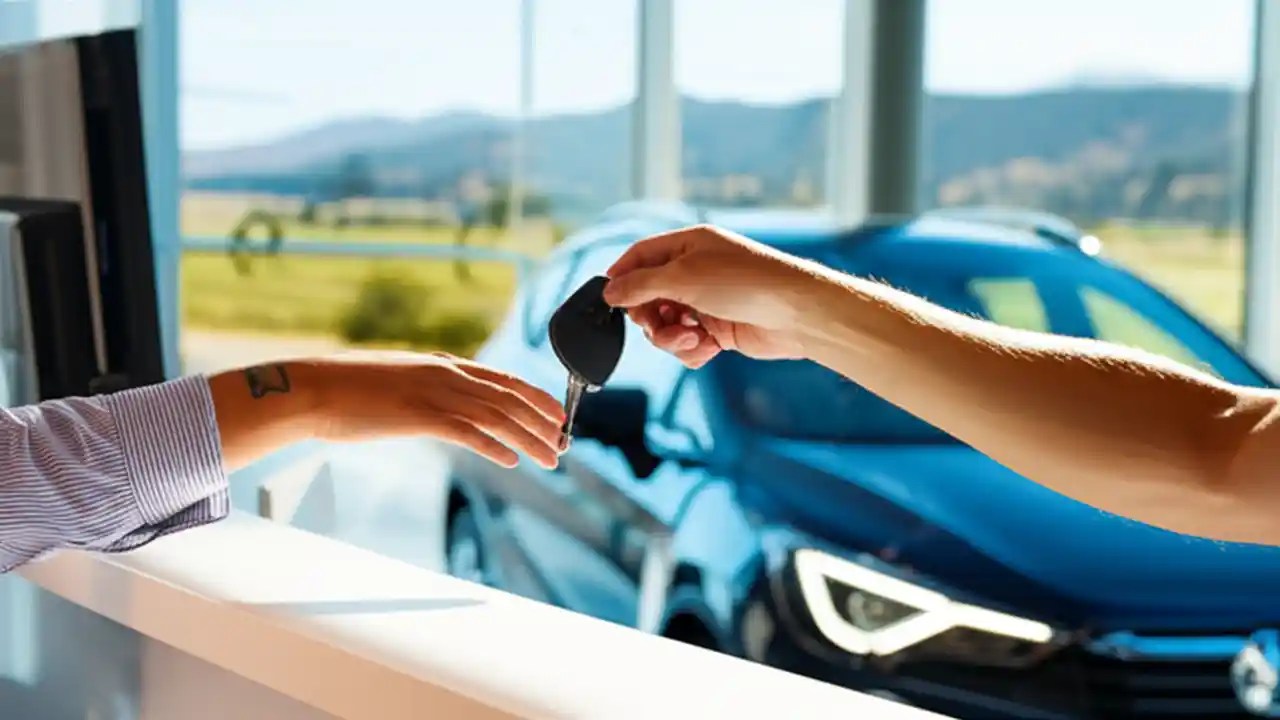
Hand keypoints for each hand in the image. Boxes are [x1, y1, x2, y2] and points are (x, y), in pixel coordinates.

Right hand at [212, 351, 564, 471]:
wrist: (312, 388)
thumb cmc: (348, 388)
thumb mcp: (398, 380)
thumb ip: (426, 387)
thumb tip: (442, 405)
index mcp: (443, 364)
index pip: (502, 379)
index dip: (535, 397)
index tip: (557, 414)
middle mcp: (446, 374)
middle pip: (509, 397)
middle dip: (541, 421)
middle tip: (564, 442)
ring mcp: (435, 393)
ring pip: (497, 416)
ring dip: (528, 439)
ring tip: (550, 458)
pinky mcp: (421, 416)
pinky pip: (469, 433)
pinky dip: (495, 447)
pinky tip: (512, 462)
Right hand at [602, 224, 821, 367]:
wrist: (796, 314)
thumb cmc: (746, 283)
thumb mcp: (683, 277)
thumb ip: (640, 285)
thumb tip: (609, 291)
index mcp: (688, 246)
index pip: (641, 255)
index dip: (621, 275)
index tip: (608, 299)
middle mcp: (696, 271)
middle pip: (649, 296)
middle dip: (649, 317)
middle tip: (657, 325)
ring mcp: (707, 302)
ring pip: (666, 325)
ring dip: (671, 338)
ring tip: (691, 340)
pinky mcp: (719, 330)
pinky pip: (688, 344)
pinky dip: (692, 350)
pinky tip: (708, 349)